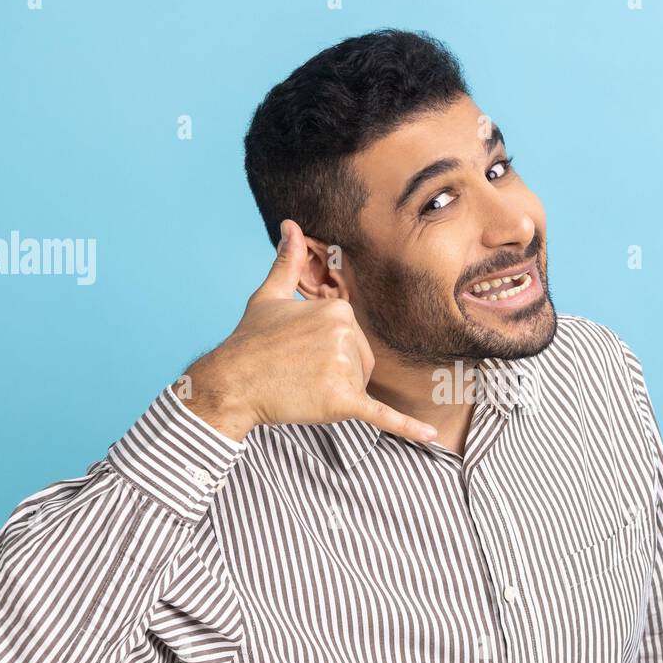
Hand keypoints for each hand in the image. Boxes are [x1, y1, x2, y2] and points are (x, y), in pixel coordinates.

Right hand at [180, 220, 437, 443]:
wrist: (231, 383)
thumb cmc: (250, 341)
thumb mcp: (270, 295)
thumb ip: (289, 261)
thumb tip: (290, 224)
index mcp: (338, 309)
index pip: (353, 338)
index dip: (329, 351)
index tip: (299, 353)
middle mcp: (345, 334)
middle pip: (361, 363)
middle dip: (336, 374)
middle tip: (298, 374)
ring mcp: (345, 368)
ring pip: (359, 387)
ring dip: (336, 394)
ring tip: (302, 388)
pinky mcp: (342, 401)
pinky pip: (382, 416)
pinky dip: (407, 428)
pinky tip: (431, 437)